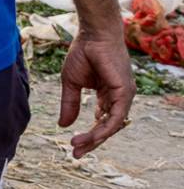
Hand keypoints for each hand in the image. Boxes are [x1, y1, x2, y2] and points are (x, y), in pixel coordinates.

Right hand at [60, 27, 133, 157]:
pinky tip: (91, 136)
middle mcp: (119, 98)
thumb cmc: (83, 53)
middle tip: (76, 154)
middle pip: (107, 127)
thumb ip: (70, 104)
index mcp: (108, 95)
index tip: (72, 146)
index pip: (100, 121)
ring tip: (77, 146)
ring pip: (112, 125)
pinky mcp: (125, 92)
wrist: (92, 34)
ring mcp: (124, 96)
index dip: (88, 134)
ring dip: (95, 138)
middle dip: (91, 142)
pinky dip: (104, 128)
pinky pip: (116, 117)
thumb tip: (63, 125)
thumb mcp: (71, 83)